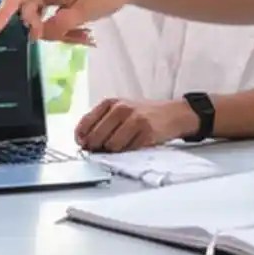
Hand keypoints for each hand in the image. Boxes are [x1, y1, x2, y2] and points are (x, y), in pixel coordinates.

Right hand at [0, 0, 135, 43]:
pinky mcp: (58, 2)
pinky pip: (50, 21)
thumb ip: (60, 24)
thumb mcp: (84, 10)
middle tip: (64, 36)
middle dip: (41, 29)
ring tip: (83, 36)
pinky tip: (83, 35)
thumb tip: (41, 35)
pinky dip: (63, 31)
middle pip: (28, 12)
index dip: (1, 15)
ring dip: (57, 32)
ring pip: (40, 20)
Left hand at [76, 98, 196, 151]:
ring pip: (111, 146)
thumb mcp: (119, 111)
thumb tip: (84, 143)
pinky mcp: (146, 131)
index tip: (83, 145)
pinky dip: (128, 152)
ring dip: (114, 151)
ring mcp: (134, 119)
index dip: (81, 139)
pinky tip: (135, 144)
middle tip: (103, 149)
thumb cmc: (143, 115)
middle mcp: (121, 108)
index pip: (84, 124)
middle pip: (96, 137)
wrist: (172, 114)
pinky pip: (128, 150)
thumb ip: (101, 123)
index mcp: (110, 103)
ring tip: (123, 144)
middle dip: (96, 148)